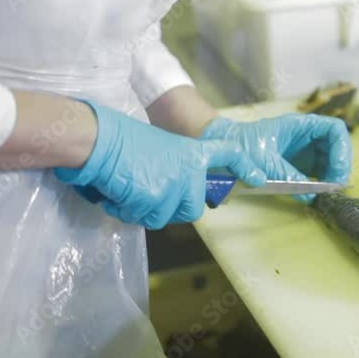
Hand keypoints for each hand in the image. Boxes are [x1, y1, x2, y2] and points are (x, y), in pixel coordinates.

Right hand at [54, 100, 266, 228]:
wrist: (100, 140)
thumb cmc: (120, 138)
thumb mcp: (159, 149)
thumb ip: (175, 168)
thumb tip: (172, 191)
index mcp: (193, 152)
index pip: (229, 153)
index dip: (244, 167)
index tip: (257, 178)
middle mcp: (191, 171)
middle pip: (194, 208)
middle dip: (172, 207)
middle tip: (149, 191)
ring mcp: (176, 187)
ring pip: (166, 216)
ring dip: (145, 209)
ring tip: (128, 187)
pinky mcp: (158, 201)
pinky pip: (143, 219)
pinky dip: (128, 211)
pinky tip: (118, 193)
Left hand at [201, 114, 351, 201]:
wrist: (221, 150)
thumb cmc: (240, 147)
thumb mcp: (265, 162)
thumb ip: (289, 177)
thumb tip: (311, 195)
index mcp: (300, 126)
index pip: (335, 129)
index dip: (343, 149)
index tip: (338, 170)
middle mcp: (305, 136)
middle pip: (336, 147)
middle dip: (339, 167)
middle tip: (335, 188)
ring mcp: (302, 150)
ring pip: (329, 161)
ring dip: (332, 176)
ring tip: (327, 193)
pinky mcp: (297, 164)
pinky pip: (317, 172)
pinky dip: (321, 183)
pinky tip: (317, 194)